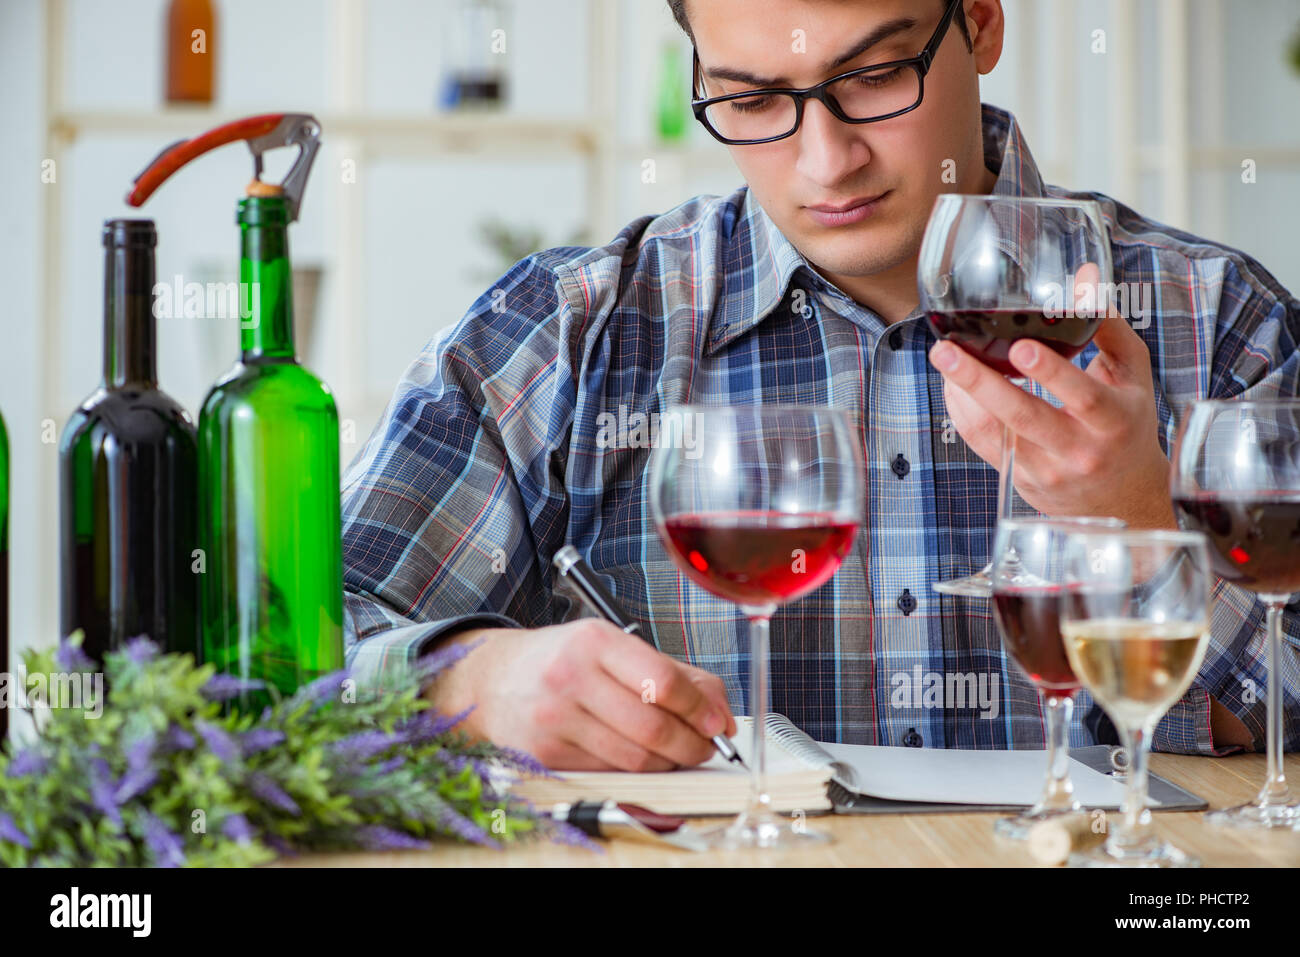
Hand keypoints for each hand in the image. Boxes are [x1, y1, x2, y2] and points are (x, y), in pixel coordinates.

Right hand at [427, 620, 736, 771]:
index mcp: (594, 641)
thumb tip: (720, 714)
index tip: (717, 722)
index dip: (699, 708)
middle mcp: (571, 677)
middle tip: (705, 747)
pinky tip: (643, 759)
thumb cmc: (564, 661)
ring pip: (634, 757)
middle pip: (653, 726)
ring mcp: (555, 718)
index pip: (662, 681)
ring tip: (678, 754)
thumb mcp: (613, 648)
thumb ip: (672, 674)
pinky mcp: (546, 753)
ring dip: (669, 763)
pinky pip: (610, 771)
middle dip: (692, 744)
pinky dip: (638, 771)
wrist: (493, 681)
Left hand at [929, 308, 1175, 529]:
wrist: (1121, 496)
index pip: (1082, 396)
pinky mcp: (1019, 479)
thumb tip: (1085, 275)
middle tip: (948, 352)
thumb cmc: (1126, 424)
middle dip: (981, 382)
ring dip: (963, 395)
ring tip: (945, 359)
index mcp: (1113, 420)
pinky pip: (982, 444)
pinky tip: (954, 385)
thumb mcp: (1132, 374)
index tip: (1021, 347)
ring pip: (994, 433)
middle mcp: (1079, 450)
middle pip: (1024, 416)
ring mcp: (1045, 469)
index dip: (1051, 372)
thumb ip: (1107, 325)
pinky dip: (963, 412)